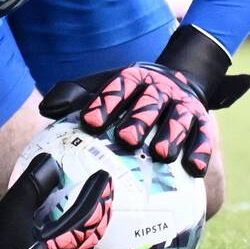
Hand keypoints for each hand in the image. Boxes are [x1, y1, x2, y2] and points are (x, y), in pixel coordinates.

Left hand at [39, 26, 249, 178]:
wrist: (179, 81)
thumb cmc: (131, 95)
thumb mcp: (105, 87)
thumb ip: (77, 96)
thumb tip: (46, 108)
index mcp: (134, 79)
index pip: (119, 87)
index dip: (105, 103)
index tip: (90, 122)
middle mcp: (160, 90)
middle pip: (150, 103)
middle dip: (138, 120)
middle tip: (126, 139)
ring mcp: (183, 105)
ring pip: (179, 118)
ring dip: (171, 134)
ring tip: (161, 153)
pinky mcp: (202, 122)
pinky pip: (203, 136)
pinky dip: (200, 150)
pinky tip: (194, 169)